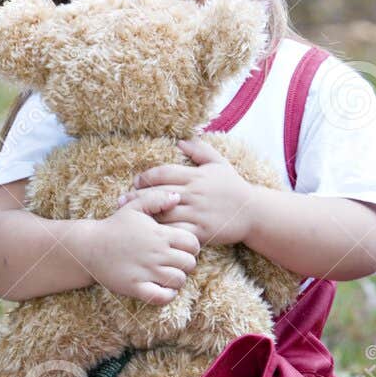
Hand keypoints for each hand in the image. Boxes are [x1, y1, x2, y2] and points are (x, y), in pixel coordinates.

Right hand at [84, 186, 200, 303]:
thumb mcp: (134, 206)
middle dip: (186, 263)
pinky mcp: (136, 287)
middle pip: (189, 263)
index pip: (193, 244)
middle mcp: (156, 253)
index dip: (191, 247)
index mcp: (159, 234)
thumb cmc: (114, 226)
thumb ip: (157, 198)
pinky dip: (167, 295)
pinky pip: (163, 297)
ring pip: (179, 280)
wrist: (89, 246)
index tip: (181, 248)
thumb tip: (178, 197)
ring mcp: (146, 271)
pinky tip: (161, 288)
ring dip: (177, 279)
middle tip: (175, 262)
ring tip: (167, 274)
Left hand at [116, 138, 258, 247]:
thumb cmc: (233, 187)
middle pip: (158, 193)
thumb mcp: (219, 164)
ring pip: (164, 214)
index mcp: (196, 176)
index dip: (145, 177)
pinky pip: (177, 232)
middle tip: (122, 200)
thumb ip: (200, 150)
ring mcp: (198, 213)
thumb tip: (180, 141)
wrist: (253, 212)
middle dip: (137, 196)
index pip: (163, 173)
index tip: (136, 182)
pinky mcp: (202, 231)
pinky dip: (163, 234)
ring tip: (130, 217)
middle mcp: (194, 193)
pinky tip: (151, 235)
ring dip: (145, 215)